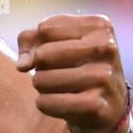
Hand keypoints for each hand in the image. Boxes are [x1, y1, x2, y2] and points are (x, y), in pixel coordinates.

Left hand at [15, 14, 127, 132]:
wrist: (110, 106)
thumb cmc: (78, 67)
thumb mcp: (58, 43)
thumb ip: (30, 40)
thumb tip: (22, 65)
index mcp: (99, 26)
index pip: (45, 29)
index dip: (39, 44)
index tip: (53, 54)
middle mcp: (106, 47)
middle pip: (43, 54)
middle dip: (39, 67)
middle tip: (54, 74)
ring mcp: (104, 77)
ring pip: (41, 79)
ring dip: (41, 86)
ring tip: (58, 88)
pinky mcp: (96, 105)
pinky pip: (47, 102)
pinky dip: (44, 104)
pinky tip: (58, 104)